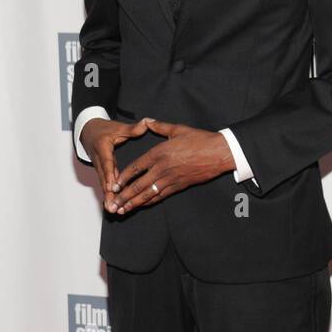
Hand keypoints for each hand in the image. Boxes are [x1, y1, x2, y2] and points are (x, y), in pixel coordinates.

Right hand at [80, 117, 150, 200]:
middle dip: (108, 192)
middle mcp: (99, 160)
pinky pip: (105, 183)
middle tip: (111, 205)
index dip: (109, 175)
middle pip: (104, 178)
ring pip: (103, 183)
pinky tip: (111, 205)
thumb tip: (145, 124)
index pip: (107, 163)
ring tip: (112, 209)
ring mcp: (99, 167)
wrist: (87, 131)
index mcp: (103, 149)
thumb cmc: (104, 129)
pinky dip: (108, 194)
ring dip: (107, 196)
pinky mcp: (101, 171)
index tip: (112, 186)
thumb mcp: (117, 127)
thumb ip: (132, 129)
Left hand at [107, 119, 235, 215]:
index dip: (123, 178)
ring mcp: (171, 179)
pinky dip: (150, 202)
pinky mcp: (180, 186)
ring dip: (134, 203)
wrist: (219, 153)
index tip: (114, 185)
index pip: (136, 167)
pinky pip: (161, 196)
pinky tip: (142, 205)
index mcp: (160, 153)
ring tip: (122, 210)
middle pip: (138, 185)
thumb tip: (147, 121)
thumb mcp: (179, 129)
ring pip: (148, 194)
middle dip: (124, 196)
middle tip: (112, 204)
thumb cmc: (200, 139)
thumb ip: (160, 127)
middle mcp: (162, 168)